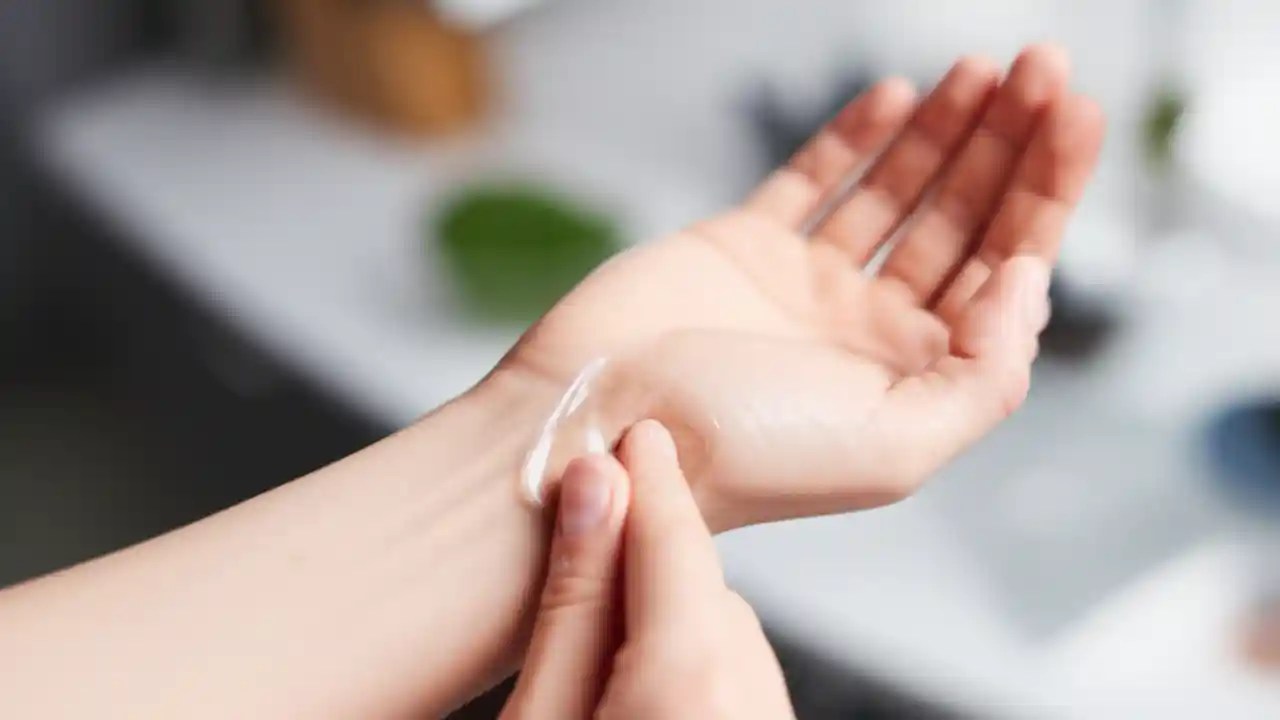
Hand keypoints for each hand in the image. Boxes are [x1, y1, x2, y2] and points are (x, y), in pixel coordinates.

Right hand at [501, 421, 793, 719]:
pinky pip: (742, 692)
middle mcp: (753, 704)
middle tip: (585, 563)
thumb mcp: (539, 718)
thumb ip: (572, 609)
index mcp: (690, 681)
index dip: (651, 483)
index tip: (638, 439)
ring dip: (676, 636)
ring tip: (597, 669)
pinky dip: (699, 685)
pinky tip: (639, 710)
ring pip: (729, 644)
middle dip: (648, 576)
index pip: (675, 541)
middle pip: (705, 595)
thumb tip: (595, 490)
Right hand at [502, 45, 1103, 527]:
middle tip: (1045, 67)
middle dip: (1009, 144)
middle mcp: (865, 330)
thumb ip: (985, 375)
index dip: (1048, 193)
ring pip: (896, 192)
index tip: (1076, 116)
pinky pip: (811, 180)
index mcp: (910, 378)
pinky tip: (897, 96)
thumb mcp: (894, 447)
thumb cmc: (736, 454)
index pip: (1005, 271)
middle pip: (962, 220)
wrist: (597, 424)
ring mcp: (803, 283)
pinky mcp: (740, 245)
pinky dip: (854, 138)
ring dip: (945, 129)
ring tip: (987, 69)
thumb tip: (1028, 283)